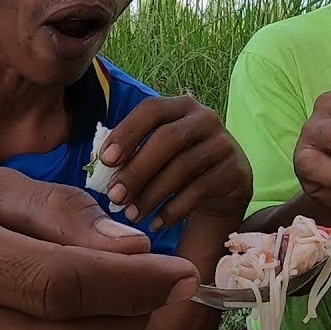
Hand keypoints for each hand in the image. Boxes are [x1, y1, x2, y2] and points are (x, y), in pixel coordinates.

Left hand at [97, 94, 252, 229]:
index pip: (151, 110)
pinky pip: (198, 191)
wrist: (222, 184)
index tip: (105, 161)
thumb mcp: (155, 151)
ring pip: (182, 168)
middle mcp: (205, 119)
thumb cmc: (176, 164)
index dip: (127, 132)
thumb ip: (130, 152)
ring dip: (151, 194)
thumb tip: (96, 167)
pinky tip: (155, 223)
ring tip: (131, 214)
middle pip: (167, 140)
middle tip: (114, 196)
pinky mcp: (234, 172)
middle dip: (136, 170)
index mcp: (180, 106)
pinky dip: (172, 210)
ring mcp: (223, 144)